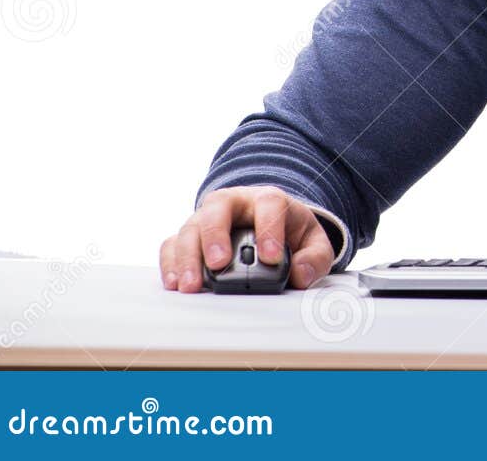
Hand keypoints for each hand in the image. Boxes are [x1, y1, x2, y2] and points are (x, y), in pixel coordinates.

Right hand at [159, 185, 334, 291]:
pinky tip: (176, 283)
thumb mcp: (312, 242)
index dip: (269, 228)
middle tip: (219, 264)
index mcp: (268, 200)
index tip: (270, 257)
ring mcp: (208, 219)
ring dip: (188, 256)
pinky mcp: (190, 237)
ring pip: (191, 227)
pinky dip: (171, 263)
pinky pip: (172, 245)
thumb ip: (315, 257)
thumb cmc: (290, 232)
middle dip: (216, 235)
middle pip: (218, 208)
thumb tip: (301, 274)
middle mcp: (234, 204)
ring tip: (193, 285)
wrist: (269, 226)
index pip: (269, 204)